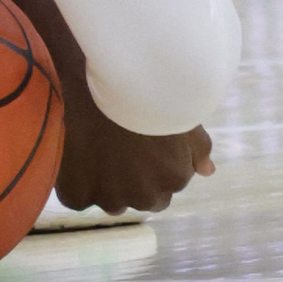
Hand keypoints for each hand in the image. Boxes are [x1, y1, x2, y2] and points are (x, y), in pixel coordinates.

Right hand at [55, 88, 213, 214]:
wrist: (96, 80)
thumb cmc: (144, 93)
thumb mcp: (180, 117)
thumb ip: (198, 149)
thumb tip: (207, 172)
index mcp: (174, 178)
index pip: (166, 186)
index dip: (152, 165)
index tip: (138, 143)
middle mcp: (145, 196)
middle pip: (140, 197)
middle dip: (133, 180)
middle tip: (117, 147)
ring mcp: (110, 198)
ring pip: (111, 200)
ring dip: (106, 184)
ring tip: (95, 148)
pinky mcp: (78, 194)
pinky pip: (77, 198)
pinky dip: (75, 183)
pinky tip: (75, 156)